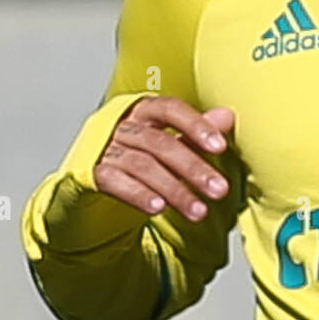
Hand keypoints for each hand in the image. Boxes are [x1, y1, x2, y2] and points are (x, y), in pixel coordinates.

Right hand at [94, 96, 235, 220]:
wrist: (93, 173)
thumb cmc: (139, 151)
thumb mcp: (169, 139)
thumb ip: (196, 130)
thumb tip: (227, 117)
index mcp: (144, 110)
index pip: (171, 109)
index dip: (196, 125)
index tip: (220, 146)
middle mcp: (123, 126)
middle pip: (160, 143)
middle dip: (193, 168)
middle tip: (219, 190)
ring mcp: (105, 149)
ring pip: (143, 166)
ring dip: (175, 190)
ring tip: (198, 210)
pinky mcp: (91, 174)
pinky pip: (115, 182)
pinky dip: (139, 195)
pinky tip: (159, 208)